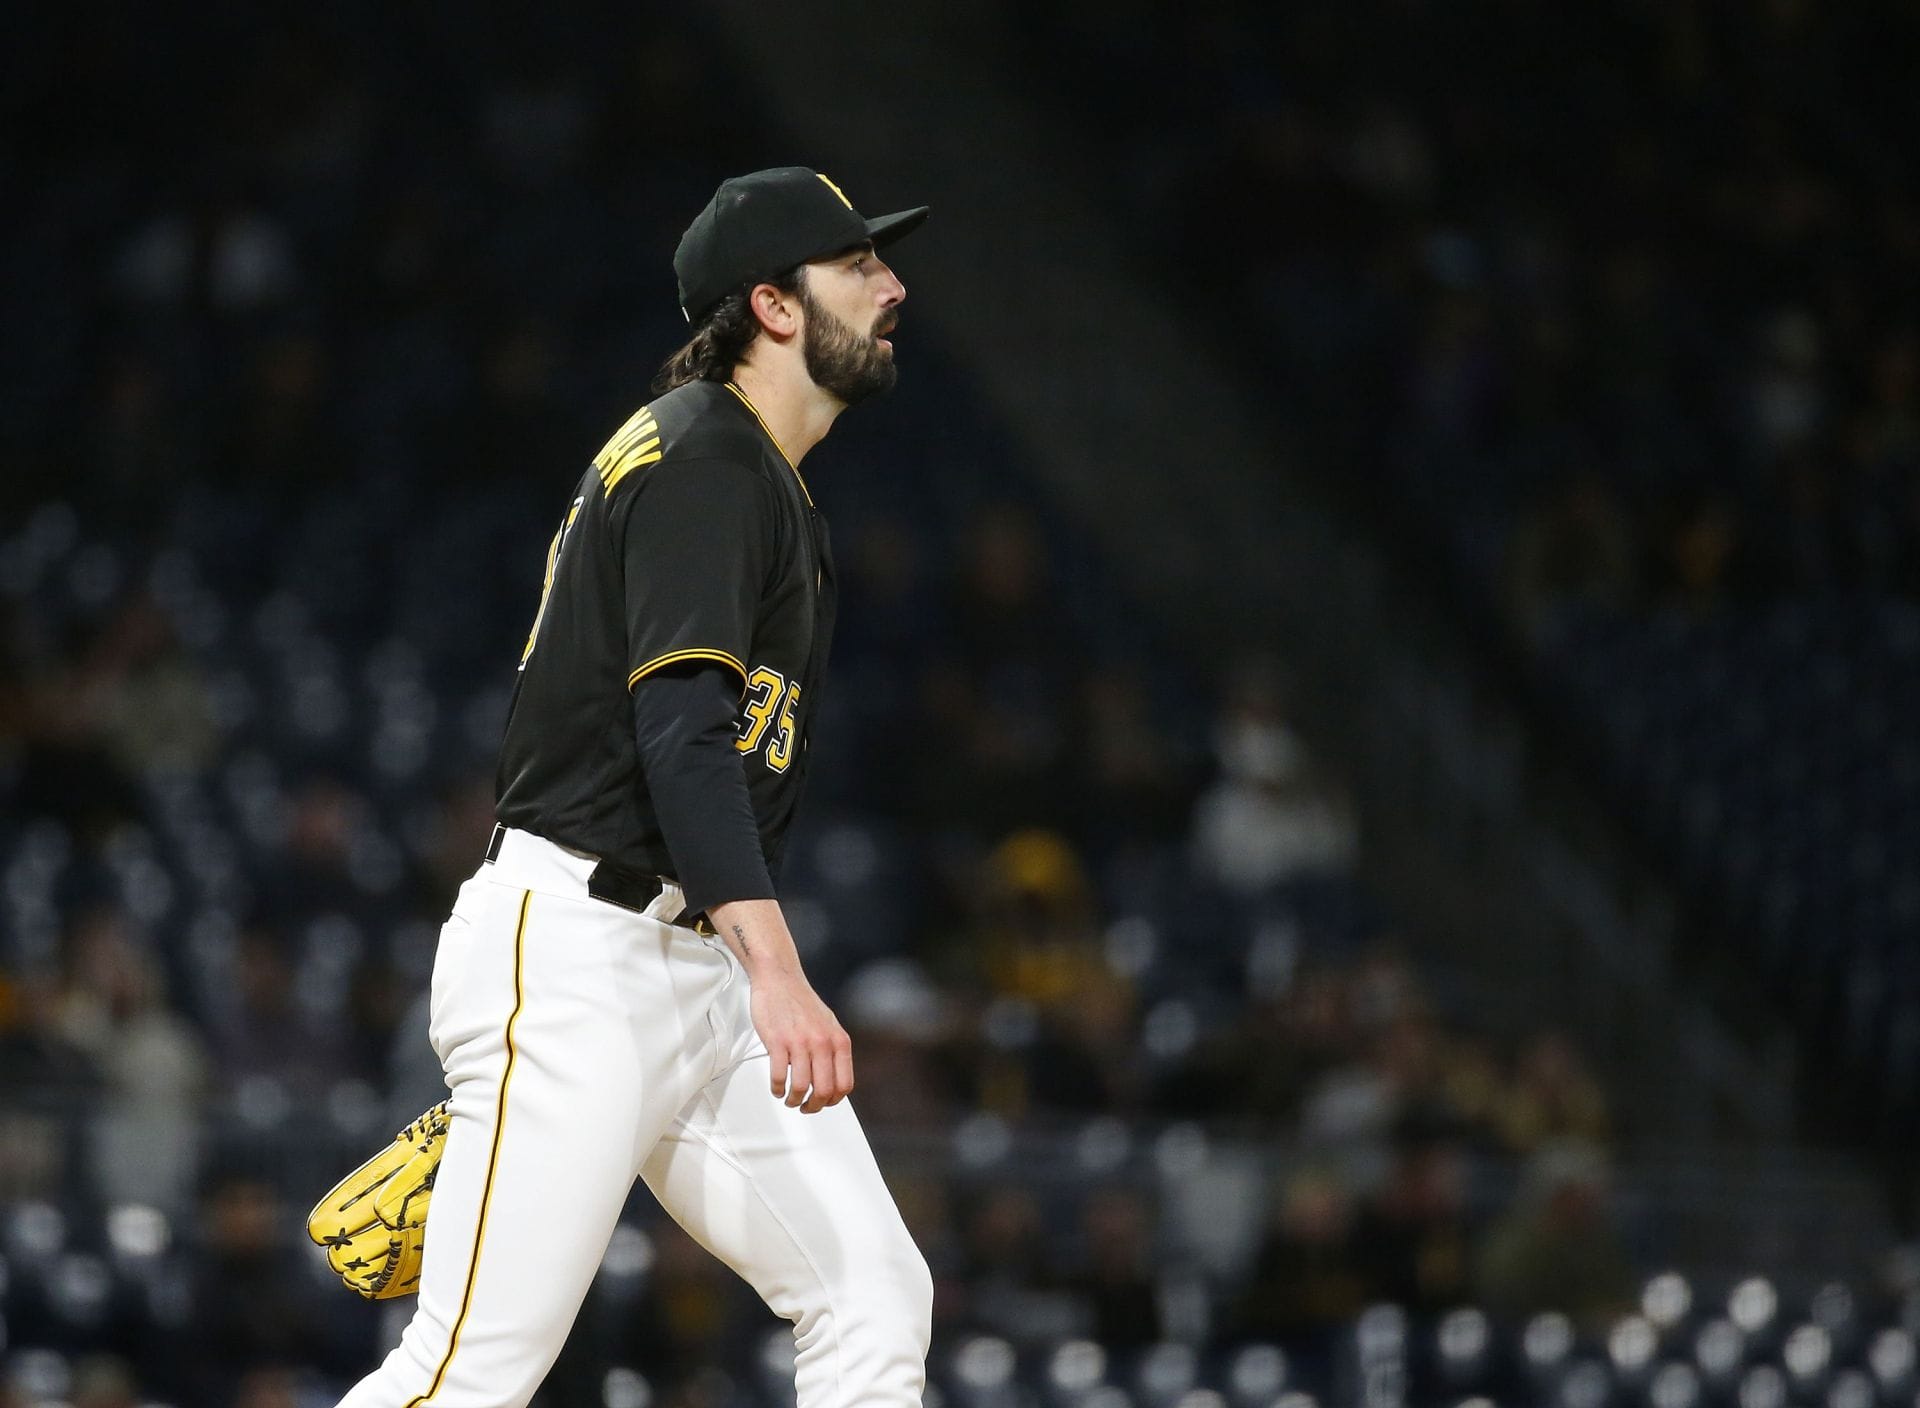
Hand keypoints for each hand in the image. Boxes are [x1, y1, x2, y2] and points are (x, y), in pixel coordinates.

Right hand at [751, 969, 854, 1113]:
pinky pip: (779, 1077)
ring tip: (789, 1098)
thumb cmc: (801, 1001)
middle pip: (824, 1091)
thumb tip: (834, 1078)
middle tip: (805, 1107)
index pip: (844, 1084)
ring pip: (801, 1088)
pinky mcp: (778, 1042)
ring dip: (793, 1100)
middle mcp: (822, 1043)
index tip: (823, 1103)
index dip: (833, 1101)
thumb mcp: (829, 1024)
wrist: (780, 978)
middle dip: (813, 1106)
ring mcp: (800, 1043)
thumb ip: (833, 1050)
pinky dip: (777, 1089)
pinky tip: (777, 1087)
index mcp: (838, 1040)